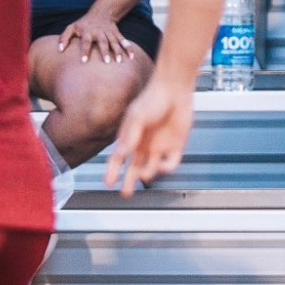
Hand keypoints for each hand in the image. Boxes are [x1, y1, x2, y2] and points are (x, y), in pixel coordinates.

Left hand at [58, 10, 138, 62]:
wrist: (101, 13)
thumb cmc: (83, 24)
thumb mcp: (71, 28)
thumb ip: (64, 38)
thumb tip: (59, 50)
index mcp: (87, 32)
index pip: (85, 42)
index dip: (85, 51)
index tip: (84, 61)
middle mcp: (99, 32)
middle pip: (103, 42)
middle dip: (105, 51)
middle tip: (106, 62)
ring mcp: (109, 33)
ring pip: (114, 42)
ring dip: (117, 51)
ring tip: (119, 61)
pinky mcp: (117, 33)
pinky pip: (123, 41)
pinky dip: (128, 48)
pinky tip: (131, 56)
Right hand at [104, 79, 194, 195]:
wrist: (175, 90)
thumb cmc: (152, 99)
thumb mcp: (136, 118)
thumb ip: (130, 136)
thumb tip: (122, 154)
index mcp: (129, 138)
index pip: (118, 159)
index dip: (112, 172)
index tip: (108, 183)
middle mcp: (143, 145)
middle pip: (134, 168)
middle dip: (130, 182)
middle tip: (126, 194)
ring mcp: (159, 146)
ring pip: (152, 168)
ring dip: (148, 174)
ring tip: (146, 175)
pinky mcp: (176, 145)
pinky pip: (171, 162)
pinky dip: (167, 168)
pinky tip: (163, 166)